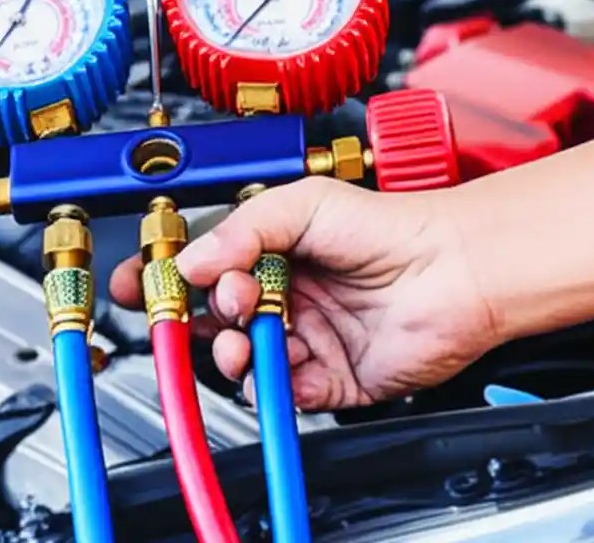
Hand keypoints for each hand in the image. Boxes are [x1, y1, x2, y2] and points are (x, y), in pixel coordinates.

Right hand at [109, 177, 500, 409]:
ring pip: (241, 358)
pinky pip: (280, 391)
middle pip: (215, 318)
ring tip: (240, 334)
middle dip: (197, 315)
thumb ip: (242, 229)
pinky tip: (276, 359)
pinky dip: (268, 382)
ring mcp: (306, 338)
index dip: (168, 277)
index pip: (205, 268)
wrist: (454, 271)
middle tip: (210, 302)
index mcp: (274, 251)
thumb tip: (193, 259)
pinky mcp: (329, 379)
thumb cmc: (394, 228)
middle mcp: (287, 295)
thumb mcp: (305, 204)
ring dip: (228, 349)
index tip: (139, 282)